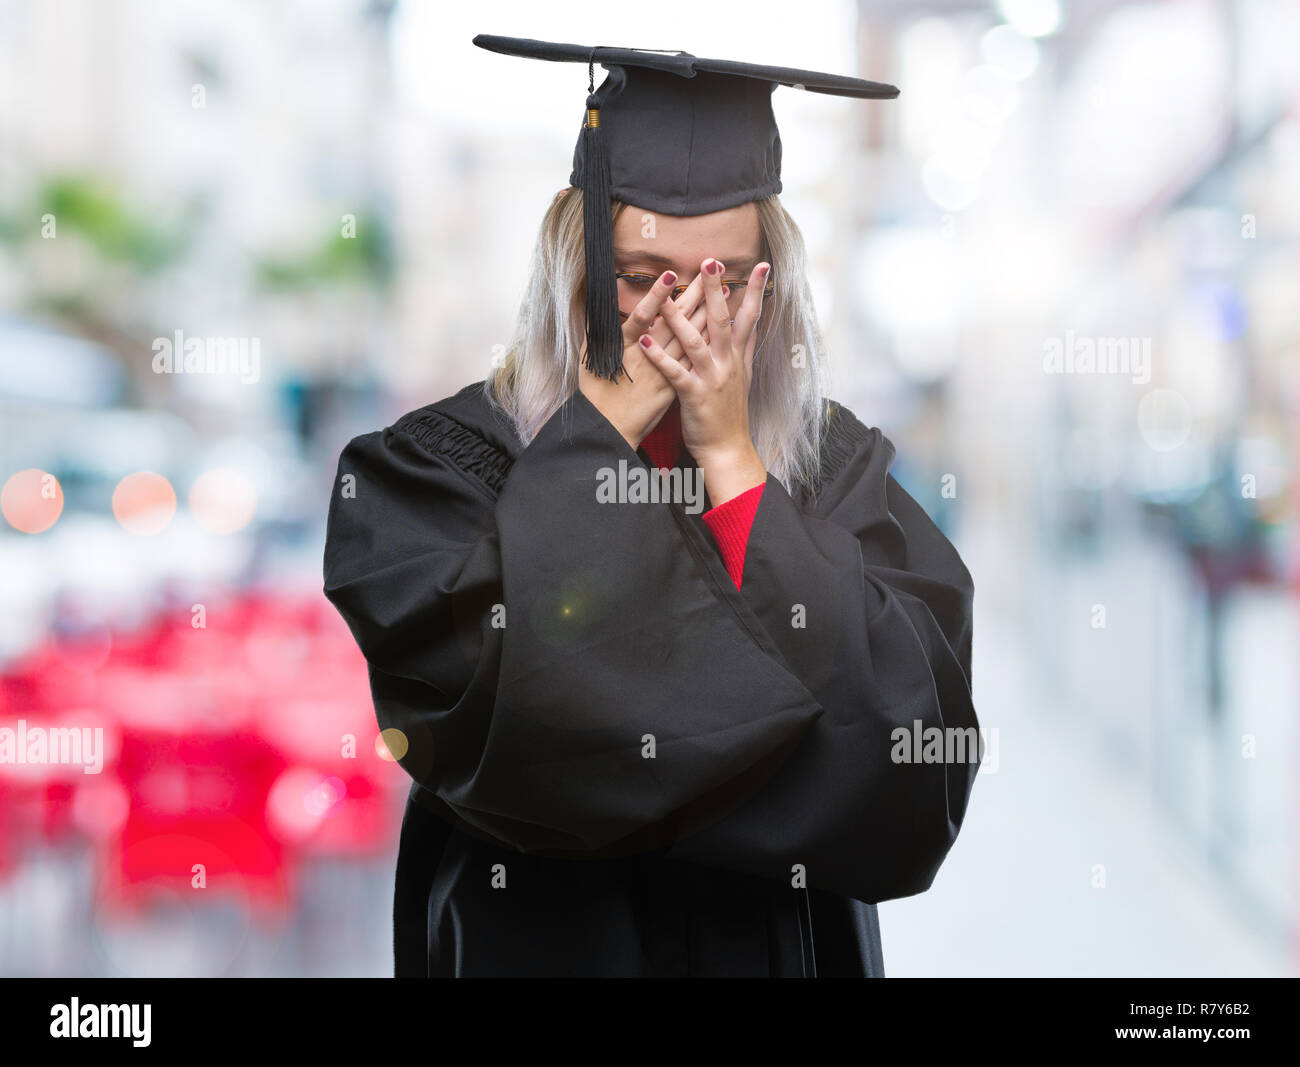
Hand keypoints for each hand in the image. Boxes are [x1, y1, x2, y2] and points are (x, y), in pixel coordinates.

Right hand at [578, 271, 711, 449]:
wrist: (608, 429)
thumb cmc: (596, 393)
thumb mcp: (590, 359)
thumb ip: (596, 332)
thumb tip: (595, 308)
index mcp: (622, 347)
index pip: (641, 316)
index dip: (656, 295)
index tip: (670, 274)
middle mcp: (645, 357)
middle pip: (674, 320)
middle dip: (694, 293)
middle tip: (711, 269)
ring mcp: (662, 372)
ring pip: (690, 339)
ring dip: (708, 314)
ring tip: (725, 291)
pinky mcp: (673, 387)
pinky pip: (694, 362)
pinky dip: (707, 345)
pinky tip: (721, 331)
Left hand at [636, 257, 770, 501]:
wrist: (728, 450)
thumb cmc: (729, 414)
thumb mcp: (743, 378)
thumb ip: (745, 349)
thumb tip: (754, 323)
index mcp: (737, 358)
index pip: (750, 318)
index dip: (756, 291)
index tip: (764, 264)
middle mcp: (727, 364)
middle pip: (723, 321)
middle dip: (715, 291)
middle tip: (710, 262)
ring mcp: (712, 380)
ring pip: (697, 343)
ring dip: (680, 319)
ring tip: (666, 297)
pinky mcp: (694, 396)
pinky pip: (674, 373)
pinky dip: (659, 356)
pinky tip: (644, 341)